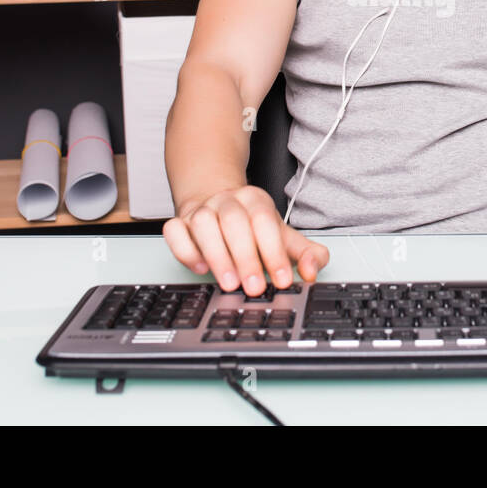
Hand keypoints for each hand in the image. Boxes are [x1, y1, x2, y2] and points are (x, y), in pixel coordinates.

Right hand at [162, 184, 329, 294]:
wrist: (218, 203)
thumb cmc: (253, 226)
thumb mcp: (283, 236)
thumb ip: (306, 253)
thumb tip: (311, 271)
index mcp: (255, 200)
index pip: (265, 221)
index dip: (274, 252)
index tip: (282, 279)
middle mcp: (226, 201)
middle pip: (234, 222)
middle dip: (246, 257)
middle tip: (254, 287)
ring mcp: (201, 211)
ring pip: (203, 224)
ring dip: (216, 255)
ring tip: (229, 282)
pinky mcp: (180, 223)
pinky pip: (175, 231)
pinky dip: (185, 250)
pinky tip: (200, 267)